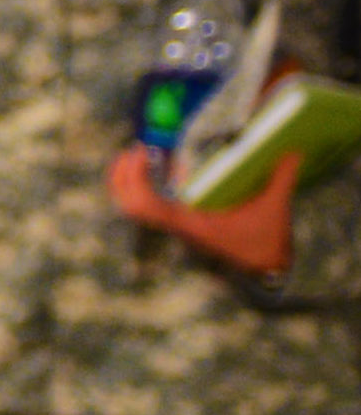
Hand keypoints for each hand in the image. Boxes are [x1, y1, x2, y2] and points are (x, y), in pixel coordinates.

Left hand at [111, 137, 296, 279]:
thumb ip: (281, 177)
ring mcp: (174, 225)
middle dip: (121, 177)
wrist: (263, 266)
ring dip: (126, 182)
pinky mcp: (179, 222)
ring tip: (136, 154)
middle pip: (129, 206)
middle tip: (133, 149)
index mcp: (189, 222)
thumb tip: (293, 150)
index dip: (136, 178)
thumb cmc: (265, 240)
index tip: (143, 152)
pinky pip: (147, 206)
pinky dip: (140, 186)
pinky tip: (152, 166)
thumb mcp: (274, 208)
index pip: (146, 205)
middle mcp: (176, 225)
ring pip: (133, 208)